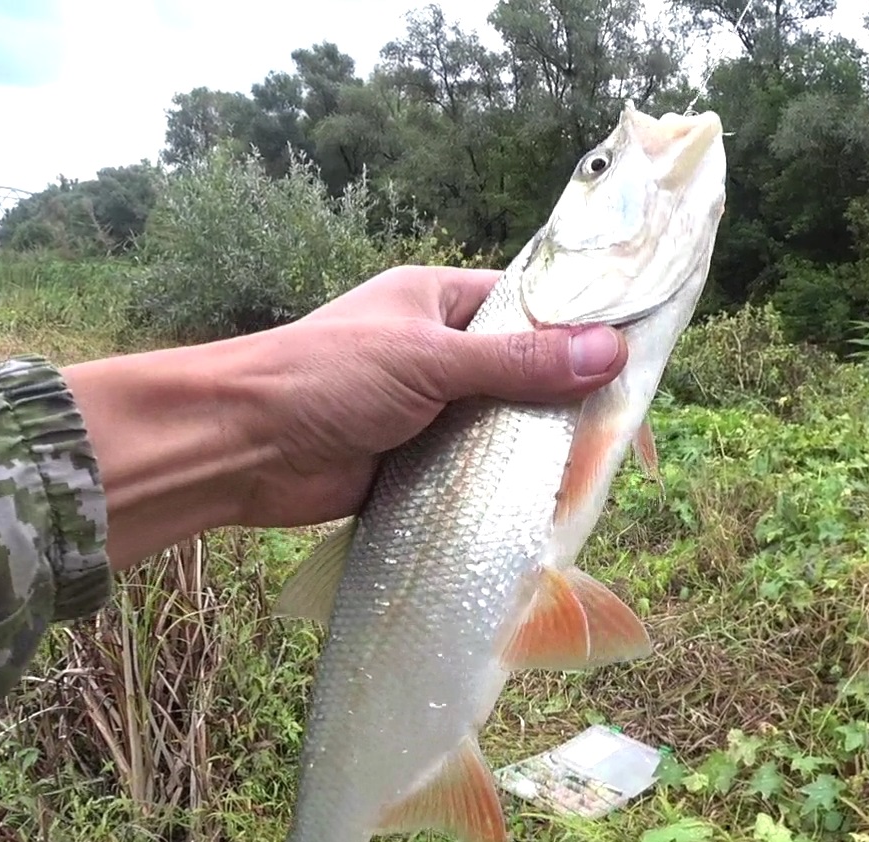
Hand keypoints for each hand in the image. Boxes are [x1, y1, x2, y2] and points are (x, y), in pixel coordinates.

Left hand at [66, 265, 628, 569]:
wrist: (236, 447)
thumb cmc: (323, 378)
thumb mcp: (429, 360)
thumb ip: (519, 362)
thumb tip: (611, 351)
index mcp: (435, 303)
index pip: (525, 307)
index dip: (577, 332)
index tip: (631, 360)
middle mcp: (433, 354)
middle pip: (520, 375)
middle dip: (561, 403)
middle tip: (620, 434)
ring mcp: (423, 414)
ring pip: (497, 432)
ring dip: (529, 455)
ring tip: (591, 477)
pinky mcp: (410, 469)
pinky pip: (468, 478)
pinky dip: (496, 494)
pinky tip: (539, 511)